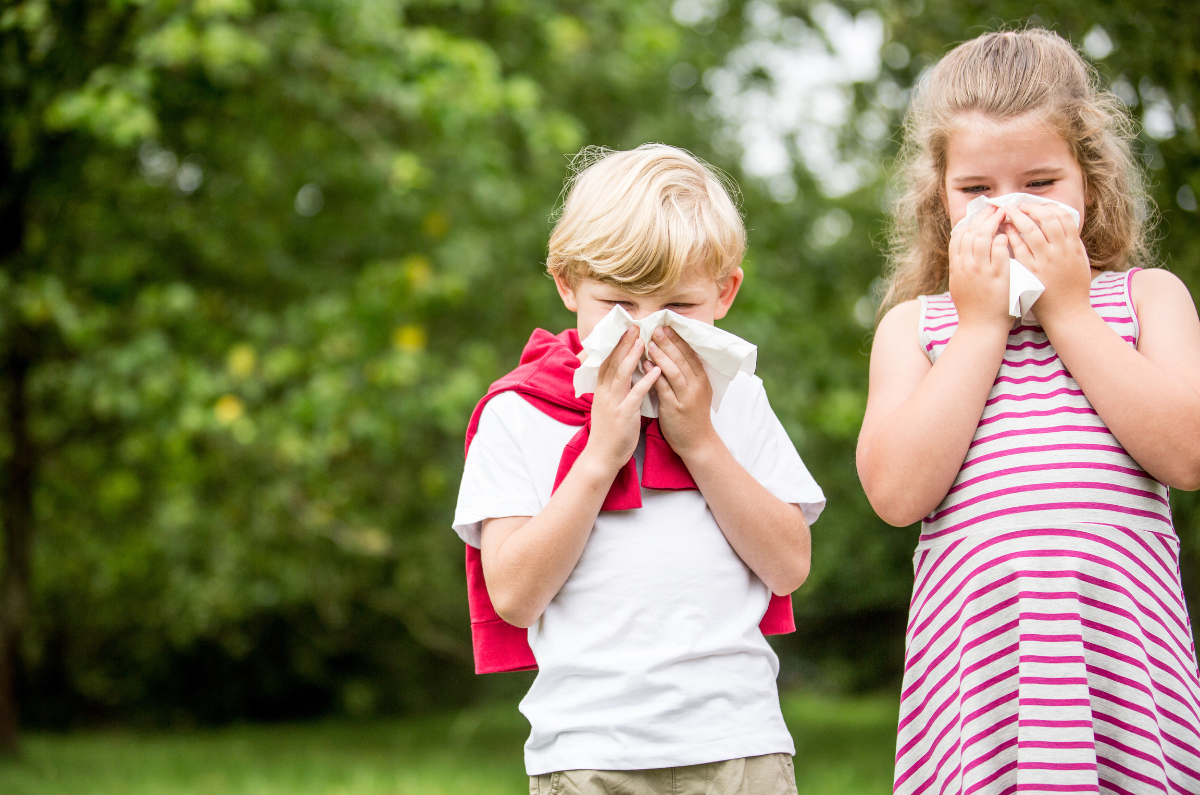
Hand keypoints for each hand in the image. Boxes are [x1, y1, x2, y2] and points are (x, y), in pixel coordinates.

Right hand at [586, 327, 659, 470]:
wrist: (602, 457)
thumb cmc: (609, 433)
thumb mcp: (608, 407)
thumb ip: (613, 390)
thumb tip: (622, 375)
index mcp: (601, 391)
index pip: (607, 362)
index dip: (615, 345)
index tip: (624, 330)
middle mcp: (605, 393)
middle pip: (613, 362)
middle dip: (624, 343)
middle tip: (634, 326)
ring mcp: (614, 403)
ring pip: (622, 374)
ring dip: (633, 356)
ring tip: (644, 341)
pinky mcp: (624, 414)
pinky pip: (636, 394)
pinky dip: (646, 380)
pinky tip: (656, 370)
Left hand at [647, 327, 716, 456]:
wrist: (696, 442)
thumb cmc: (691, 414)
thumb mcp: (694, 391)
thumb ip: (686, 373)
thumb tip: (671, 353)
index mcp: (702, 379)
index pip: (690, 353)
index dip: (678, 339)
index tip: (666, 326)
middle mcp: (697, 386)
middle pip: (682, 359)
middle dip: (668, 342)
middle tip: (656, 328)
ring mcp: (687, 397)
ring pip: (674, 371)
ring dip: (661, 355)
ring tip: (649, 343)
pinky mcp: (675, 408)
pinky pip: (664, 388)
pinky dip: (654, 375)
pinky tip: (645, 365)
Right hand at [948, 203, 1011, 330]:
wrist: (981, 328)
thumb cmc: (973, 309)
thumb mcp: (960, 285)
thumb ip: (963, 266)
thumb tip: (967, 250)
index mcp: (956, 267)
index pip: (958, 236)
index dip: (969, 221)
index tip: (979, 213)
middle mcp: (965, 266)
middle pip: (970, 232)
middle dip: (983, 216)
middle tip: (995, 207)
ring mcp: (981, 271)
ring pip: (983, 237)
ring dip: (994, 223)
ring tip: (1004, 214)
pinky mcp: (997, 276)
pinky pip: (999, 251)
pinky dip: (1003, 239)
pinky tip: (1009, 234)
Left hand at [1003, 203, 1092, 324]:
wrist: (1067, 314)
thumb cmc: (1074, 289)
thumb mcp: (1080, 262)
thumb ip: (1072, 243)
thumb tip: (1064, 225)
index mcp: (1074, 246)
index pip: (1063, 217)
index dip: (1048, 207)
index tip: (1036, 205)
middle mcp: (1061, 251)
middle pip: (1047, 219)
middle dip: (1031, 208)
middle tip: (1018, 205)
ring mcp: (1046, 261)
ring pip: (1032, 231)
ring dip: (1018, 218)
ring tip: (1008, 212)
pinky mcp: (1031, 272)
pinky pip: (1019, 249)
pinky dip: (1012, 236)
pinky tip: (1004, 231)